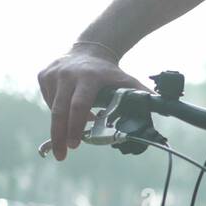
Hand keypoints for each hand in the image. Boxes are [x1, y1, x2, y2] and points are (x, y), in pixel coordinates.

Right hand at [37, 45, 148, 160]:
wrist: (89, 49)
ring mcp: (53, 74)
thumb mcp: (126, 81)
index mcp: (88, 77)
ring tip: (72, 128)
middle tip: (61, 155)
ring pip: (52, 107)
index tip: (74, 144)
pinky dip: (56, 110)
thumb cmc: (109, 72)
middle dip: (59, 136)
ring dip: (61, 123)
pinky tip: (67, 108)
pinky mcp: (43, 75)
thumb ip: (141, 95)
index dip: (76, 126)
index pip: (79, 106)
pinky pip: (47, 100)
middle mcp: (67, 74)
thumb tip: (163, 108)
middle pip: (59, 111)